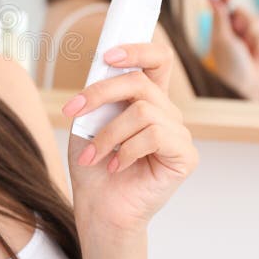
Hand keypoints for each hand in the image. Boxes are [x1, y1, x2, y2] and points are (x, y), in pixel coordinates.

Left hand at [62, 43, 198, 236]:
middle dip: (100, 94)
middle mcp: (166, 112)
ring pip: (142, 111)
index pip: (157, 60)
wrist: (98, 208)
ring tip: (94, 155)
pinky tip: (115, 166)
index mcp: (146, 100)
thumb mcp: (88, 122)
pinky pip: (154, 135)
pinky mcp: (185, 155)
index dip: (137, 50)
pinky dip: (126, 150)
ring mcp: (178, 133)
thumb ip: (98, 96)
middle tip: (73, 110)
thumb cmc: (93, 166)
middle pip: (139, 82)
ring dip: (108, 134)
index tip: (107, 56)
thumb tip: (101, 69)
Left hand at [208, 0, 258, 99]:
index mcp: (219, 31)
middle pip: (242, 12)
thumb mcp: (223, 40)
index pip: (221, 9)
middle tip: (240, 33)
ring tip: (248, 49)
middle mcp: (232, 33)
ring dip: (253, 33)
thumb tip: (214, 0)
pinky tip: (257, 54)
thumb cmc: (230, 66)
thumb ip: (220, 19)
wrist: (249, 86)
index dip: (224, 0)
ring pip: (255, 22)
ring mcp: (246, 39)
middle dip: (243, 20)